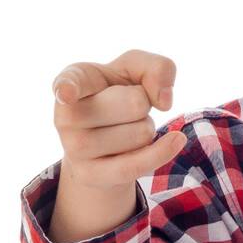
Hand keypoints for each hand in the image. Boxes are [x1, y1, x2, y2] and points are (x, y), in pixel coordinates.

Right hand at [52, 49, 186, 190]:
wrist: (100, 143)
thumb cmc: (118, 94)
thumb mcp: (136, 69)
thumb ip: (156, 67)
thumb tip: (164, 101)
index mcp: (74, 80)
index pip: (70, 83)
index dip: (68, 87)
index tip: (66, 92)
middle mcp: (65, 116)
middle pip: (136, 103)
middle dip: (145, 103)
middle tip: (126, 108)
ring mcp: (74, 148)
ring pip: (142, 133)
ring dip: (145, 128)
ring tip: (124, 128)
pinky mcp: (90, 175)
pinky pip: (136, 165)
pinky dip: (161, 153)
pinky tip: (176, 140)